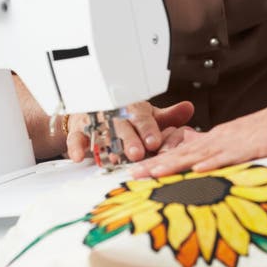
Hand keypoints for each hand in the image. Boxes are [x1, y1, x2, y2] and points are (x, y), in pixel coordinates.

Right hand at [65, 100, 194, 162]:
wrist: (93, 113)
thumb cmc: (126, 117)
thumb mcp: (148, 116)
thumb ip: (168, 117)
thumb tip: (189, 108)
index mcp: (134, 110)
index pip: (142, 118)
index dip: (148, 130)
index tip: (155, 141)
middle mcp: (116, 115)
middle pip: (123, 127)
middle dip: (130, 140)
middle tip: (137, 153)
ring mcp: (97, 123)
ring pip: (102, 134)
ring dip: (107, 147)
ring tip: (114, 159)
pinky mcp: (80, 131)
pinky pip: (77, 138)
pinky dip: (76, 146)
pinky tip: (79, 156)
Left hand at [130, 86, 266, 176]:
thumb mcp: (249, 144)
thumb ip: (230, 155)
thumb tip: (210, 169)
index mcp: (221, 138)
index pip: (183, 152)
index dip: (159, 162)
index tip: (137, 173)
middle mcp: (223, 137)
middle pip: (183, 152)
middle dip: (156, 164)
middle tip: (131, 176)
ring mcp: (238, 140)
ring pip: (200, 153)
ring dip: (174, 164)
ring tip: (152, 174)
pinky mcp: (256, 145)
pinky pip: (230, 154)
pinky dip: (212, 161)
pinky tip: (196, 168)